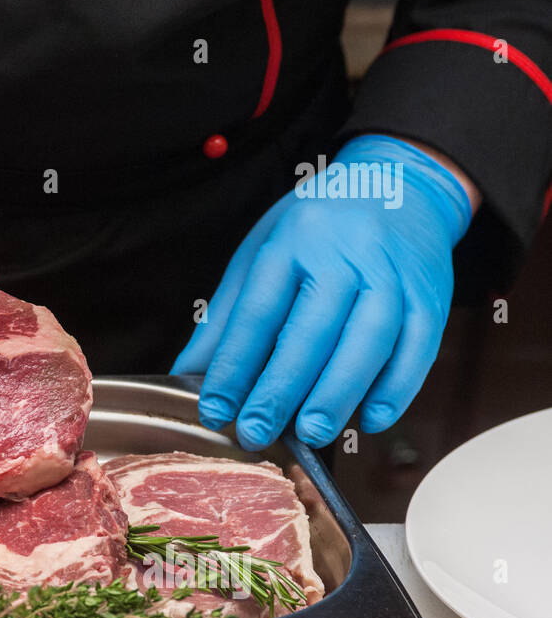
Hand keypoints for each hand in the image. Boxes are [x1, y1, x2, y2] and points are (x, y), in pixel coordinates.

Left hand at [171, 134, 473, 450]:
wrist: (400, 184)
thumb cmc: (318, 227)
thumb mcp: (260, 253)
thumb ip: (227, 317)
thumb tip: (186, 374)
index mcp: (291, 243)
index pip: (257, 313)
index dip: (234, 367)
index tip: (214, 409)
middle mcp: (344, 254)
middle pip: (312, 329)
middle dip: (282, 388)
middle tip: (257, 432)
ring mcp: (393, 274)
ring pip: (369, 340)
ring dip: (339, 393)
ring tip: (311, 433)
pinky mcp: (431, 295)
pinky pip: (418, 347)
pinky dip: (397, 388)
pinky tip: (373, 418)